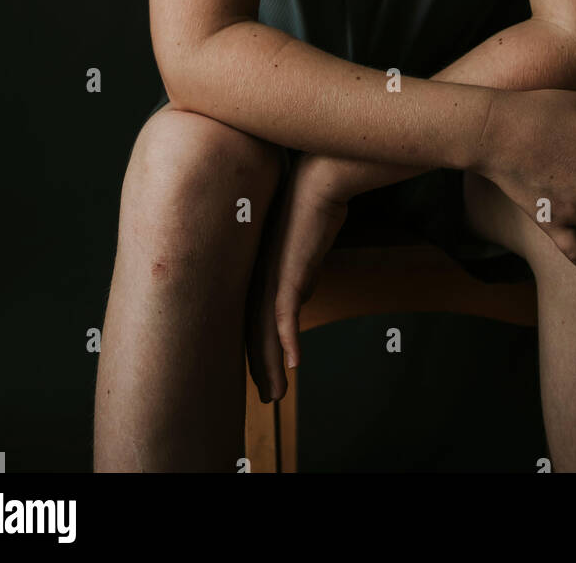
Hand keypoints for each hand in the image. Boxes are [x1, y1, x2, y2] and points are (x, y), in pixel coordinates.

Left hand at [245, 154, 349, 403]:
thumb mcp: (308, 244)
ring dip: (272, 365)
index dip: (259, 348)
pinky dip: (288, 341)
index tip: (265, 372)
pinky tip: (293, 364)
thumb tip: (303, 292)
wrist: (320, 177)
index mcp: (264, 270)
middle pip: (255, 331)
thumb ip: (303, 268)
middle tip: (268, 397)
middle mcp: (262, 276)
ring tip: (275, 395)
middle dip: (262, 366)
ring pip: (266, 331)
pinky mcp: (288, 272)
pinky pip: (285, 315)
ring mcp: (273, 275)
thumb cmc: (316, 203)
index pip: (256, 317)